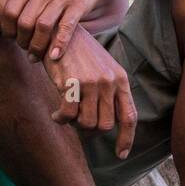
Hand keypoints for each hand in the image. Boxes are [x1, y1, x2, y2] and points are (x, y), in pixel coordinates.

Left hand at [0, 0, 113, 60]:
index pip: (9, 12)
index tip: (11, 37)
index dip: (7, 30)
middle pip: (24, 23)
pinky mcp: (78, 4)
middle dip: (22, 41)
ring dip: (37, 47)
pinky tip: (54, 57)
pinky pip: (66, 28)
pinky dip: (59, 44)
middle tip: (24, 49)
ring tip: (36, 57)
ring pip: (43, 27)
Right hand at [43, 26, 136, 159]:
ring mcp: (91, 82)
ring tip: (66, 115)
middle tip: (77, 122)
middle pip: (105, 125)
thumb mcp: (102, 68)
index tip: (120, 154)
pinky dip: (60, 119)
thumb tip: (105, 124)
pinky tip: (55, 114)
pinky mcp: (72, 83)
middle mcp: (109, 81)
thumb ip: (109, 91)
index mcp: (120, 79)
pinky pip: (68, 115)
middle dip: (90, 130)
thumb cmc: (79, 52)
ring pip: (86, 123)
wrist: (59, 31)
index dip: (126, 139)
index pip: (129, 117)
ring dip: (74, 124)